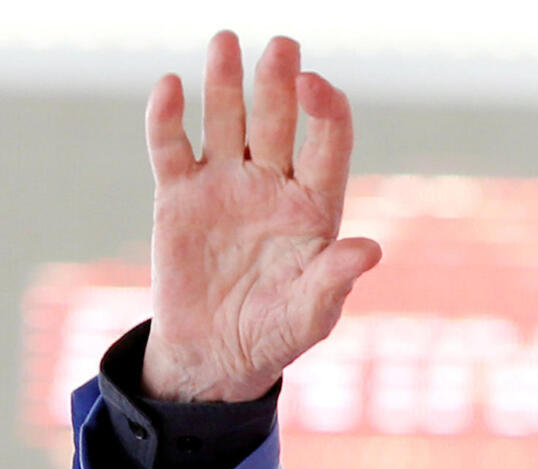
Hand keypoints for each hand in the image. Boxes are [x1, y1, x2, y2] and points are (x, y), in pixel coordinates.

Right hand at [140, 32, 381, 402]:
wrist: (213, 357)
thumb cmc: (273, 338)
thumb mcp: (309, 318)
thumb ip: (334, 282)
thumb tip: (370, 250)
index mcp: (312, 208)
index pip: (327, 144)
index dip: (326, 111)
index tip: (315, 88)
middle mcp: (271, 186)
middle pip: (277, 120)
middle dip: (278, 83)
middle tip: (282, 47)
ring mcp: (223, 186)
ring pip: (225, 119)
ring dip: (225, 81)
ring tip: (226, 43)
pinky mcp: (178, 197)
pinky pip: (171, 146)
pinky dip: (167, 117)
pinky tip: (171, 87)